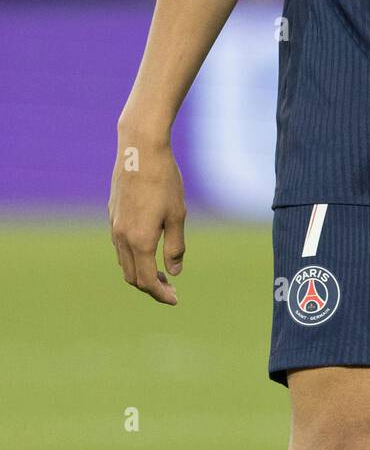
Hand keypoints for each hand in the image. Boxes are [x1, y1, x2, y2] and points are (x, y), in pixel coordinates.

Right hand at [108, 127, 186, 304]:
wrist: (139, 150)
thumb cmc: (164, 181)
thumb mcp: (177, 215)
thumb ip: (175, 246)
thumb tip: (174, 271)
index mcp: (140, 241)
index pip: (147, 281)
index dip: (161, 294)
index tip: (175, 299)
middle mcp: (122, 238)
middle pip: (132, 276)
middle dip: (151, 286)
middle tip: (170, 287)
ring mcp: (114, 226)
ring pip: (123, 262)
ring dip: (140, 271)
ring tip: (160, 270)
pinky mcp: (112, 214)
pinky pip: (119, 245)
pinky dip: (132, 256)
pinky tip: (147, 247)